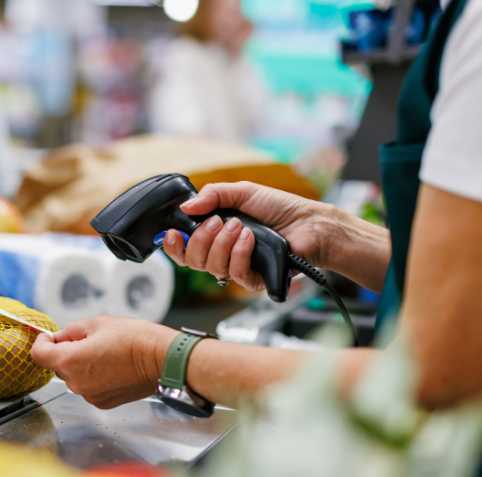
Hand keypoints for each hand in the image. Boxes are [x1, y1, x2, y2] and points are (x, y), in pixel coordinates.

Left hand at [30, 316, 177, 408]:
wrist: (162, 360)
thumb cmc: (135, 339)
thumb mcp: (98, 323)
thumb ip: (71, 331)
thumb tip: (60, 337)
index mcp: (70, 360)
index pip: (38, 355)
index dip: (42, 342)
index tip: (49, 337)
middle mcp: (76, 383)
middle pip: (58, 366)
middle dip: (66, 352)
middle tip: (87, 340)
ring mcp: (89, 395)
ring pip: (74, 377)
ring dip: (81, 365)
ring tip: (105, 353)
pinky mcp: (103, 402)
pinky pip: (89, 387)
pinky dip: (94, 377)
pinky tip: (112, 367)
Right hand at [163, 182, 340, 291]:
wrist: (309, 223)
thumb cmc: (280, 208)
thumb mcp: (242, 191)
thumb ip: (212, 195)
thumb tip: (185, 207)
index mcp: (214, 235)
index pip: (183, 248)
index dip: (173, 245)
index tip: (172, 233)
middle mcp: (222, 254)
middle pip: (192, 260)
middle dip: (201, 239)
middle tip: (218, 222)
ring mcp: (236, 268)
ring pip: (211, 267)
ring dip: (223, 243)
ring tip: (241, 227)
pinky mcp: (253, 280)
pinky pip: (234, 273)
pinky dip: (239, 253)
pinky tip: (251, 239)